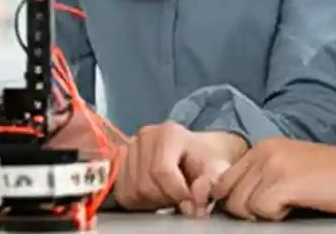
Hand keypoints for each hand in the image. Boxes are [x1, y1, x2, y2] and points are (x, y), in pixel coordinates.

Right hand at [113, 122, 246, 212]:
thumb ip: (210, 183)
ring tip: (167, 195)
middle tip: (180, 198)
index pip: (162, 171)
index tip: (190, 203)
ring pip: (132, 190)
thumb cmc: (204, 160)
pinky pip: (122, 191)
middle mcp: (144, 136)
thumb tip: (196, 200)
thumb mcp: (216, 169)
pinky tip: (153, 195)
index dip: (177, 194)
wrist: (194, 152)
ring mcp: (129, 147)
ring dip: (152, 201)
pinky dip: (138, 200)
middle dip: (165, 198)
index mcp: (168, 133)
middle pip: (145, 184)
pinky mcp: (119, 160)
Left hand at [211, 138, 335, 220]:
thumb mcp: (296, 173)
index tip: (257, 212)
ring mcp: (272, 163)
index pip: (226, 179)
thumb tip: (236, 203)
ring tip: (294, 207)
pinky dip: (278, 218)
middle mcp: (265, 150)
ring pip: (240, 205)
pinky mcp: (283, 181)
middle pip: (228, 193)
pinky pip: (260, 211)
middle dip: (247, 210)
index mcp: (266, 146)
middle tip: (280, 212)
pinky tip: (302, 206)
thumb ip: (265, 181)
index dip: (236, 201)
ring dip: (263, 215)